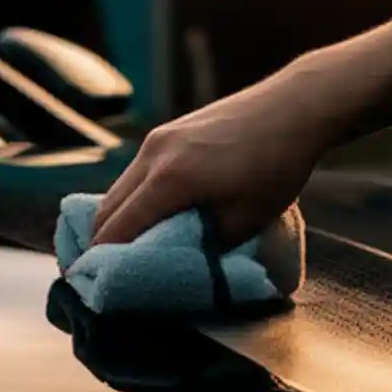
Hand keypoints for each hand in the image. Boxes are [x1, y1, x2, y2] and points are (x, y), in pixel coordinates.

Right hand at [92, 53, 358, 247]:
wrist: (294, 107)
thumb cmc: (277, 166)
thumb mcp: (246, 219)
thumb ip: (208, 246)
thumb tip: (183, 264)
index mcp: (169, 179)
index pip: (117, 228)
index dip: (102, 260)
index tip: (96, 284)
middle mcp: (153, 155)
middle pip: (106, 209)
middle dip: (99, 244)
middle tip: (102, 272)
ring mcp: (158, 139)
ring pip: (118, 189)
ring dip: (115, 220)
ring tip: (122, 248)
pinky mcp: (167, 132)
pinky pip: (135, 173)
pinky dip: (131, 198)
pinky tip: (146, 214)